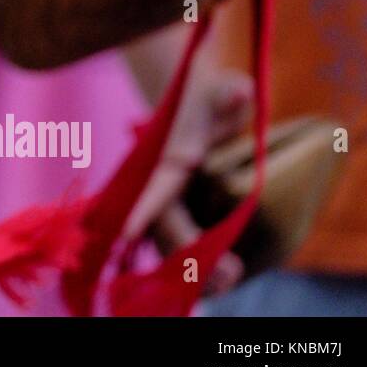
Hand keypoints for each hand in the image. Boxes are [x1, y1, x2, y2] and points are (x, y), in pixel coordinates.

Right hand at [124, 67, 253, 294]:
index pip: (156, 186)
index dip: (143, 208)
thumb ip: (231, 90)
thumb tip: (238, 93)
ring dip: (195, 269)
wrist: (204, 104)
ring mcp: (174, 203)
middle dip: (189, 253)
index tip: (128, 231)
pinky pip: (184, 249)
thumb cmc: (214, 94)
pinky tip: (226, 278)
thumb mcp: (224, 87)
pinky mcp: (186, 214)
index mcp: (171, 160)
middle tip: (231, 271)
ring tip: (231, 279)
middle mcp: (166, 186)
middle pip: (164, 227)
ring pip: (171, 245)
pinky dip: (200, 268)